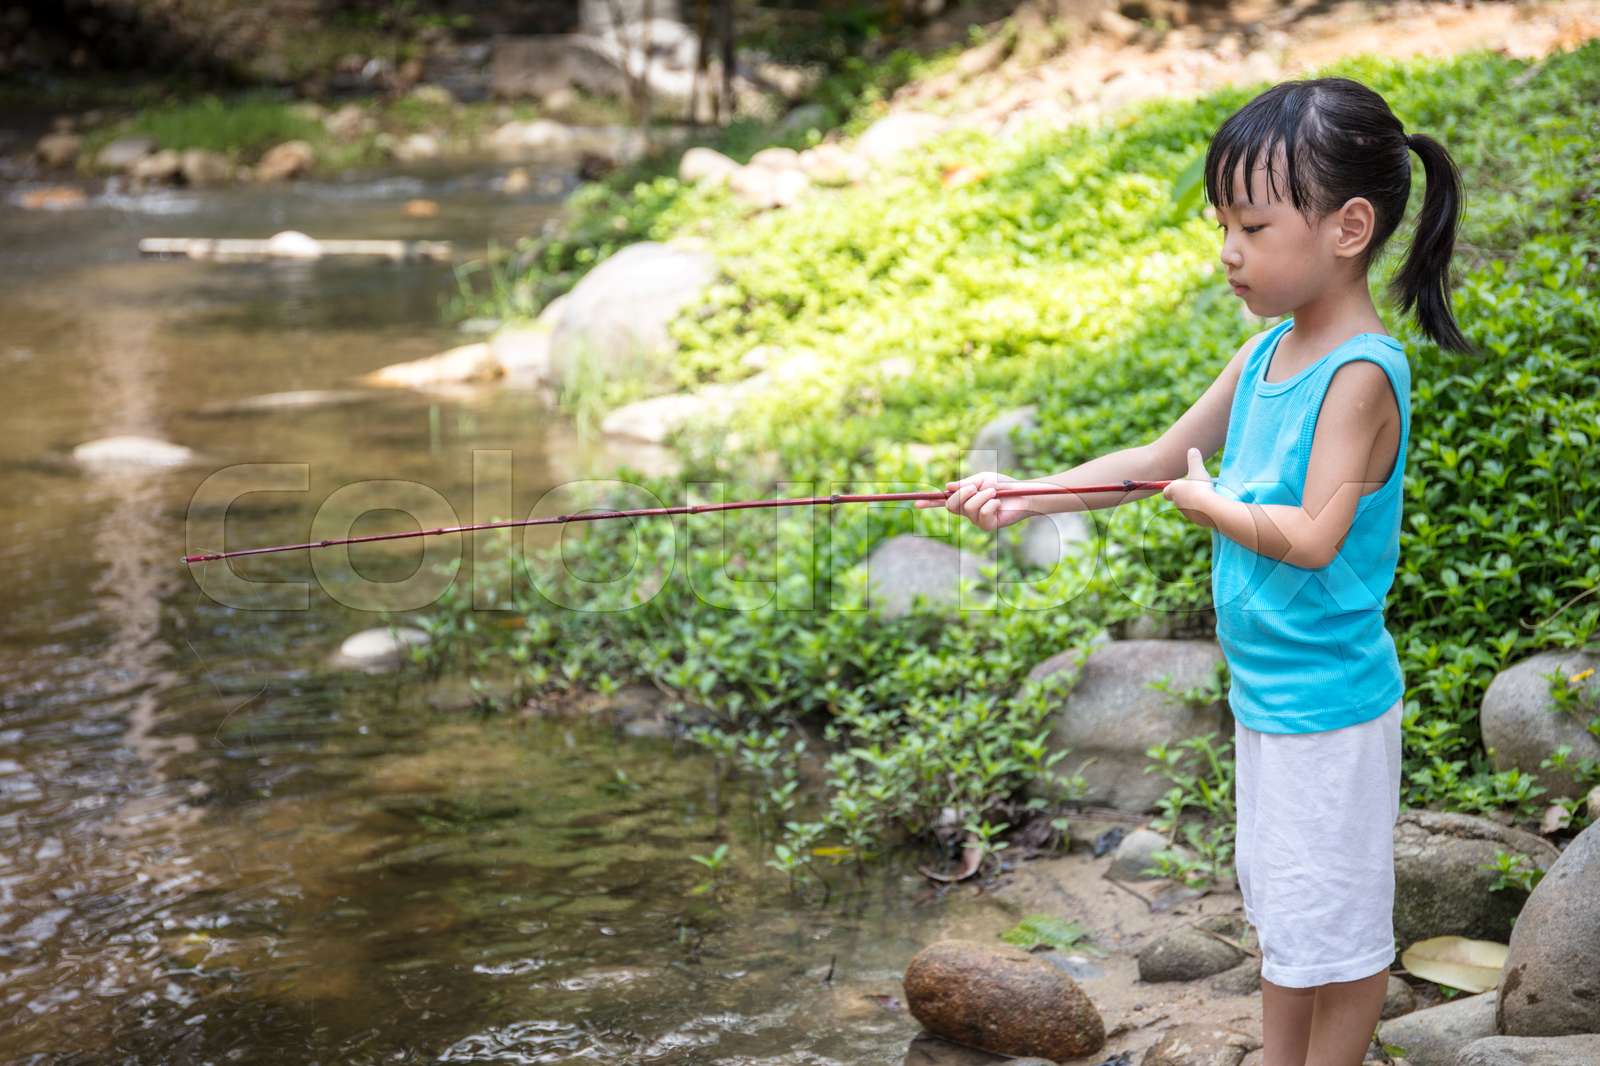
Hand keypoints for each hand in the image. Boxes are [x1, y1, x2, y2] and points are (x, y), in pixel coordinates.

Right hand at [917, 470, 1036, 531]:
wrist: (1022, 494)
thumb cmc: (1003, 486)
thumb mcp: (982, 479)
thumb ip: (965, 484)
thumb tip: (948, 487)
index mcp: (964, 499)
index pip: (943, 502)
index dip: (929, 503)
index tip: (917, 504)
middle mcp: (967, 511)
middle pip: (951, 506)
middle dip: (963, 494)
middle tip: (976, 487)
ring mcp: (976, 520)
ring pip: (968, 508)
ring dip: (981, 496)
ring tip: (993, 493)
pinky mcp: (987, 526)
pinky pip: (981, 514)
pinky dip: (990, 504)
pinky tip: (998, 504)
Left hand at [1161, 447, 1215, 527]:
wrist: (1209, 508)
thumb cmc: (1200, 487)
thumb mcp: (1198, 469)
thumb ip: (1194, 459)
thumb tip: (1192, 449)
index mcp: (1173, 491)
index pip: (1166, 491)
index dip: (1171, 488)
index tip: (1180, 484)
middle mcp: (1177, 504)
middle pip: (1179, 498)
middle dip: (1186, 493)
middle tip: (1197, 486)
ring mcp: (1187, 513)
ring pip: (1189, 506)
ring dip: (1195, 501)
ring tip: (1207, 493)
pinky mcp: (1197, 521)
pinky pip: (1199, 513)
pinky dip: (1203, 508)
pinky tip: (1212, 503)